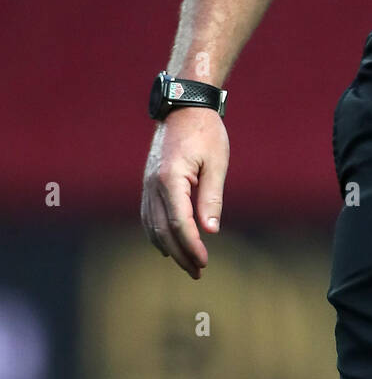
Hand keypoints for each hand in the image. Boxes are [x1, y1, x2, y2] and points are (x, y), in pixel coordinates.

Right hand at [140, 108, 229, 278]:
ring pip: (151, 226)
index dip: (191, 246)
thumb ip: (211, 197)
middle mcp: (153, 185)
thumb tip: (210, 231)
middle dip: (180, 254)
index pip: (179, 223)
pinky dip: (156, 234)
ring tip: (187, 264)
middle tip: (198, 272)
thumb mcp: (216, 162)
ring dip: (168, 248)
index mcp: (170, 179)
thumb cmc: (206, 132)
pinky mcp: (148, 183)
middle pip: (162, 230)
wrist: (184, 105)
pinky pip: (148, 215)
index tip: (204, 263)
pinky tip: (168, 245)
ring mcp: (147, 184)